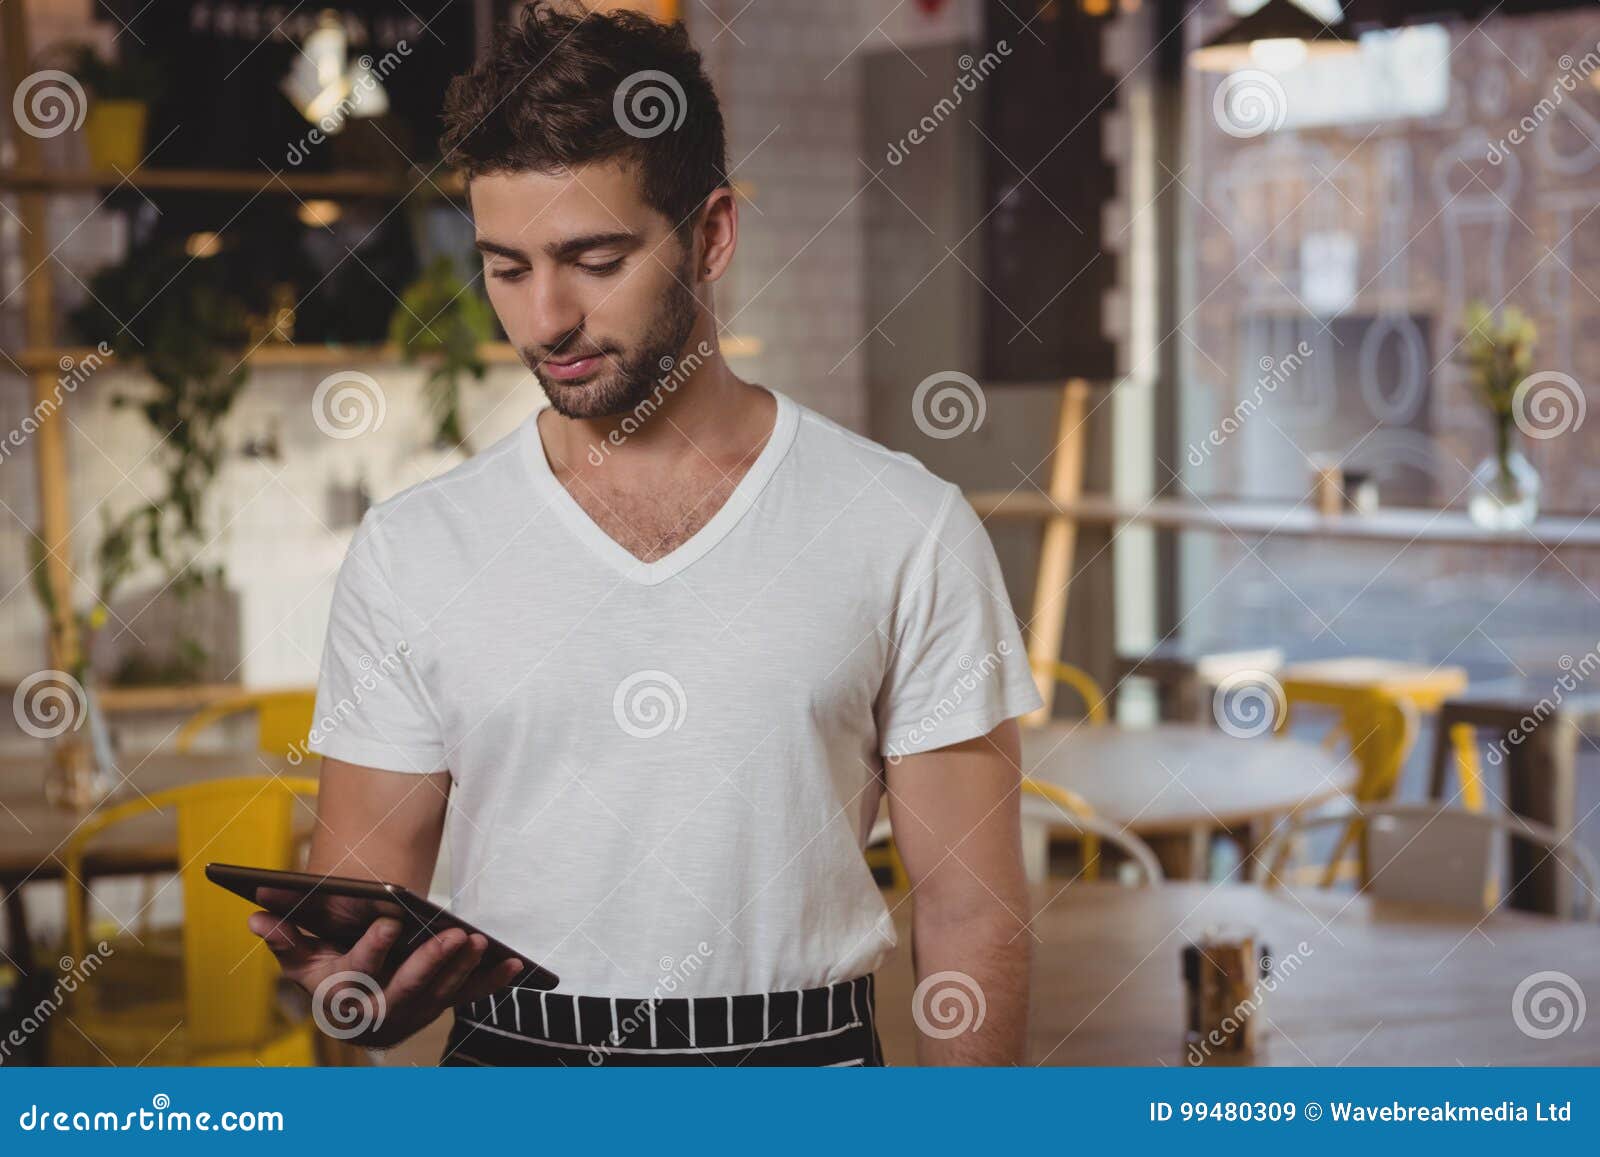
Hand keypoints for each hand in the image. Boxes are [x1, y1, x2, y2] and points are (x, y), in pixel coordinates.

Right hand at [247, 908, 524, 1047]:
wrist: (354, 1009)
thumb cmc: (327, 973)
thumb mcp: (304, 959)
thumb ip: (285, 938)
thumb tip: (256, 916)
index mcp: (343, 1000)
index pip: (357, 975)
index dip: (373, 950)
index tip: (389, 921)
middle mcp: (380, 1014)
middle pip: (407, 991)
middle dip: (432, 963)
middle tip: (454, 935)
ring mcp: (414, 1014)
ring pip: (442, 995)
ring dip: (463, 970)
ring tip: (478, 939)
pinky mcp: (440, 1008)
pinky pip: (469, 998)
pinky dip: (492, 983)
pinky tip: (515, 963)